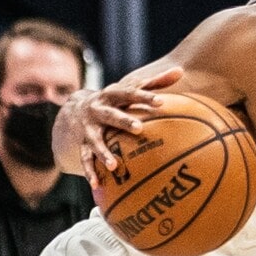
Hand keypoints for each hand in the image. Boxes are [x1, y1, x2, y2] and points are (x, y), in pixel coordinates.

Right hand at [55, 69, 182, 188]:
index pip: (129, 93)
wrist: (74, 108)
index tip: (161, 102)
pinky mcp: (82, 144)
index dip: (145, 97)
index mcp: (112, 95)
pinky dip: (90, 172)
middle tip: (139, 128)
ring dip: (103, 153)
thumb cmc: (115, 100)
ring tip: (114, 165)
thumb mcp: (130, 89)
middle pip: (111, 115)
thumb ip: (155, 82)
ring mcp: (88, 128)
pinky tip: (96, 185)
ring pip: (95, 141)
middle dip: (123, 121)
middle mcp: (98, 110)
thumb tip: (180, 70)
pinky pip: (85, 159)